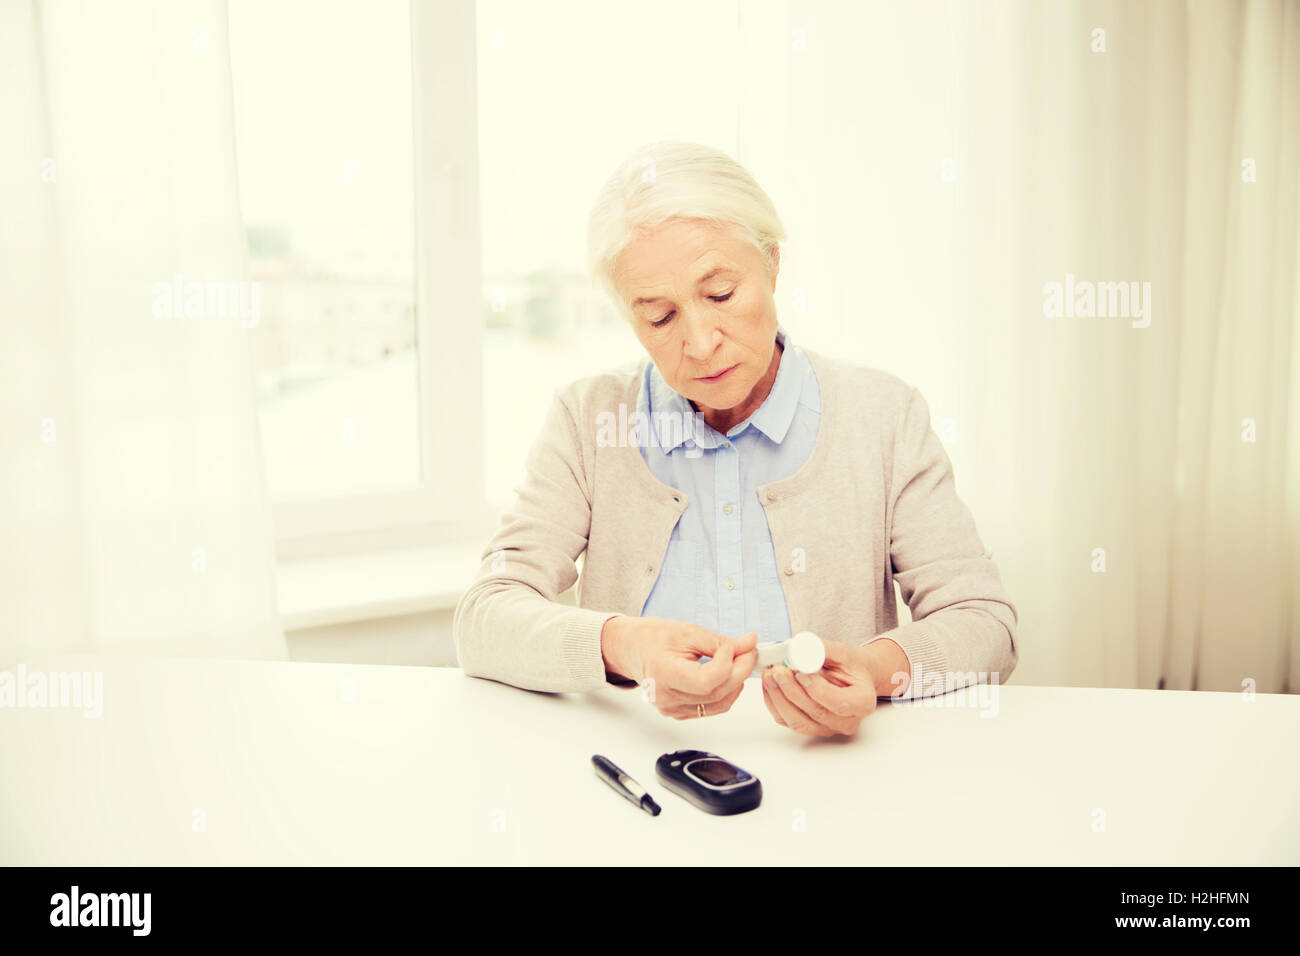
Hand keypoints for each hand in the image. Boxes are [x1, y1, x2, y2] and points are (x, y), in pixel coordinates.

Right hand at [603, 616, 758, 719]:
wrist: (633, 649)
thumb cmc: (653, 638)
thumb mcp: (687, 632)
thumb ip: (719, 642)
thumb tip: (748, 644)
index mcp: (665, 674)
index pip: (707, 681)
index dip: (728, 664)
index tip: (737, 646)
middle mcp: (667, 698)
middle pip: (717, 692)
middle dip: (740, 670)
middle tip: (749, 650)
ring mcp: (673, 709)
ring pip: (720, 703)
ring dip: (736, 681)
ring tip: (739, 660)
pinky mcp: (679, 713)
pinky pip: (712, 707)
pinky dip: (725, 691)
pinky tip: (726, 673)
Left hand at [761, 639, 876, 736]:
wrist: (854, 677)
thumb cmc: (852, 666)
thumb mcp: (844, 652)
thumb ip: (824, 650)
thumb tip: (801, 648)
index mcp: (862, 703)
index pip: (839, 703)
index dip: (817, 690)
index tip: (800, 673)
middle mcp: (847, 721)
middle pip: (816, 712)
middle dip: (792, 691)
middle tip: (778, 670)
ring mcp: (828, 728)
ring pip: (798, 721)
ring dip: (779, 698)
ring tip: (770, 675)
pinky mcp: (810, 728)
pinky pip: (788, 721)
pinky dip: (775, 704)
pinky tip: (769, 686)